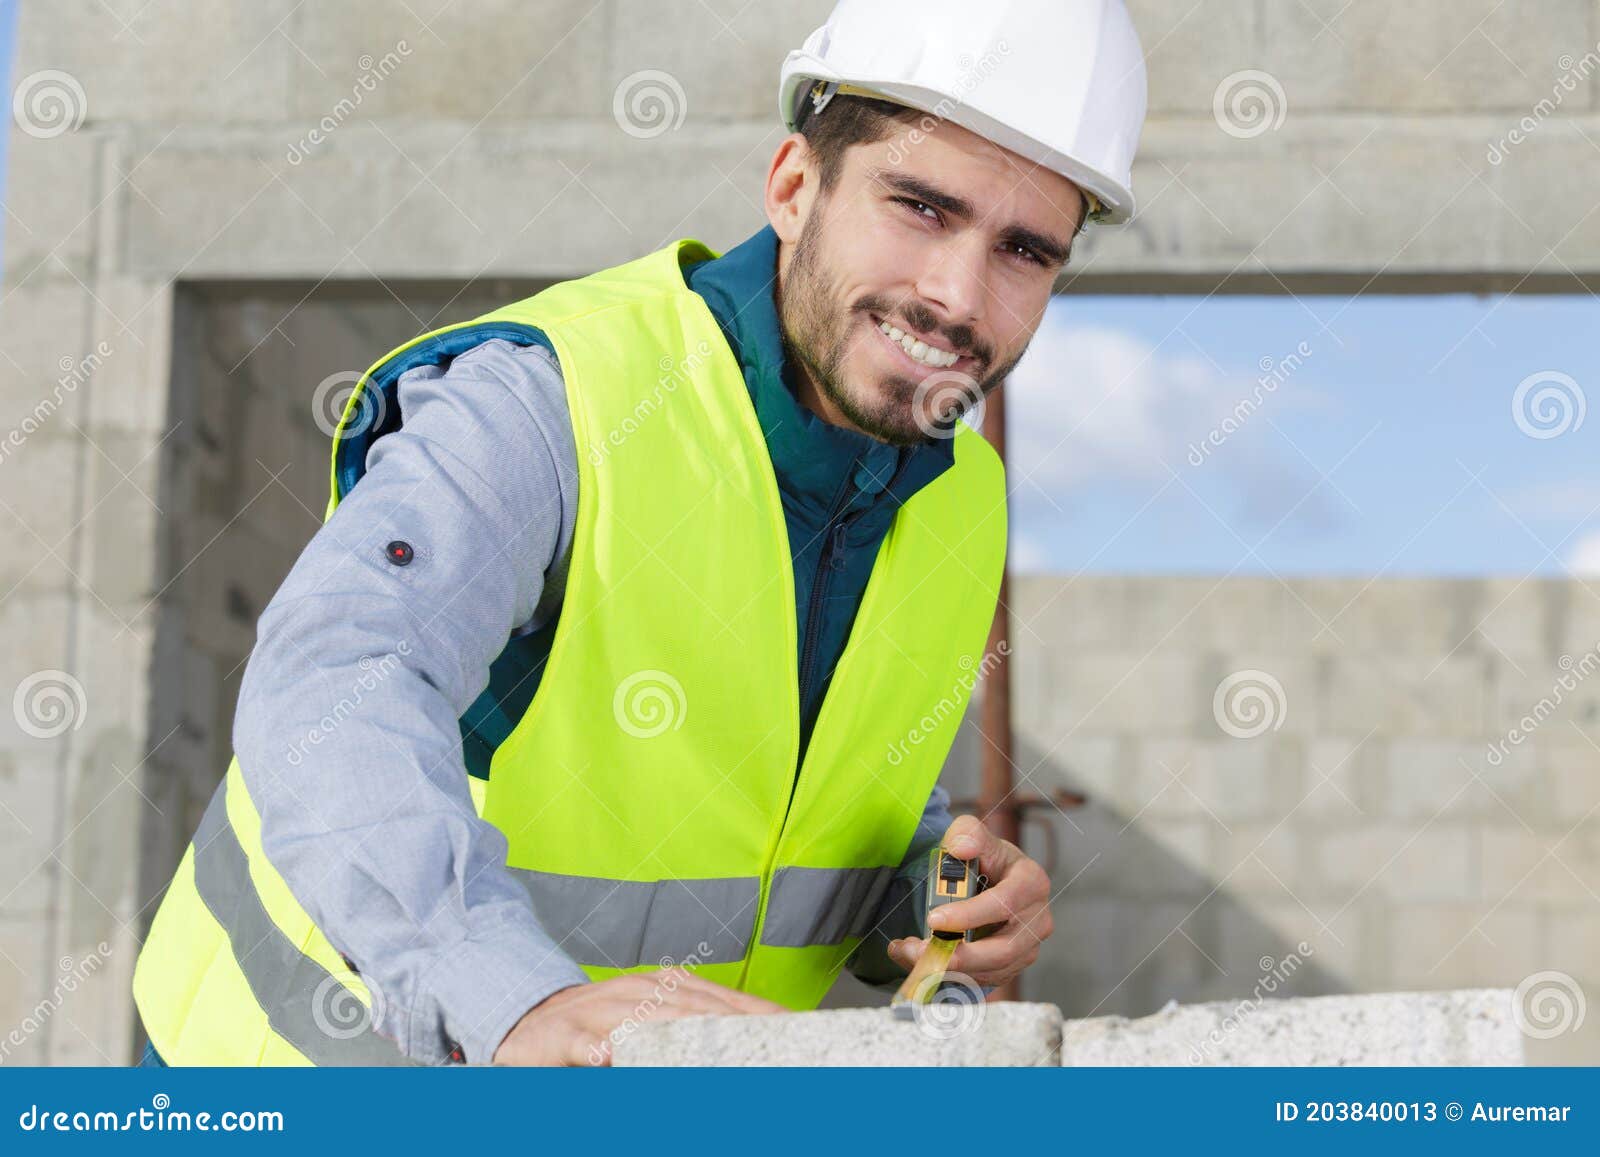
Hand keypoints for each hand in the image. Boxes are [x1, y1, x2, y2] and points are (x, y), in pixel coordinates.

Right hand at [492, 970, 785, 1065]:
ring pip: (645, 1023)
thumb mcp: (652, 1023)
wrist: (531, 1022)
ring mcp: (602, 1011)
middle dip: (733, 1026)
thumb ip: (695, 1033)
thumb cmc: (603, 1027)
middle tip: (769, 1044)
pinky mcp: (566, 1035)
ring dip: (676, 1036)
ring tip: (714, 1052)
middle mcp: (639, 992)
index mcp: (665, 988)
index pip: (720, 1000)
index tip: (793, 1027)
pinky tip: (611, 1056)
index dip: (756, 1014)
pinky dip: (598, 1049)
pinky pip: (585, 1043)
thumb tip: (751, 1047)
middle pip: (693, 1010)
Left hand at [886, 815, 1052, 987]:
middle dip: (959, 956)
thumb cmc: (983, 857)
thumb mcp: (974, 835)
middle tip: (919, 953)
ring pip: (990, 971)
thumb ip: (967, 833)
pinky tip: (920, 962)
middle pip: (1002, 950)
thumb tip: (961, 847)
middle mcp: (1037, 921)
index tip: (934, 919)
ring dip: (948, 969)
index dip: (969, 915)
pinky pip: (982, 981)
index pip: (1004, 904)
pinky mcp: (1010, 968)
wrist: (989, 879)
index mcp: (1031, 884)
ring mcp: (1026, 949)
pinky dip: (949, 977)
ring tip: (909, 954)